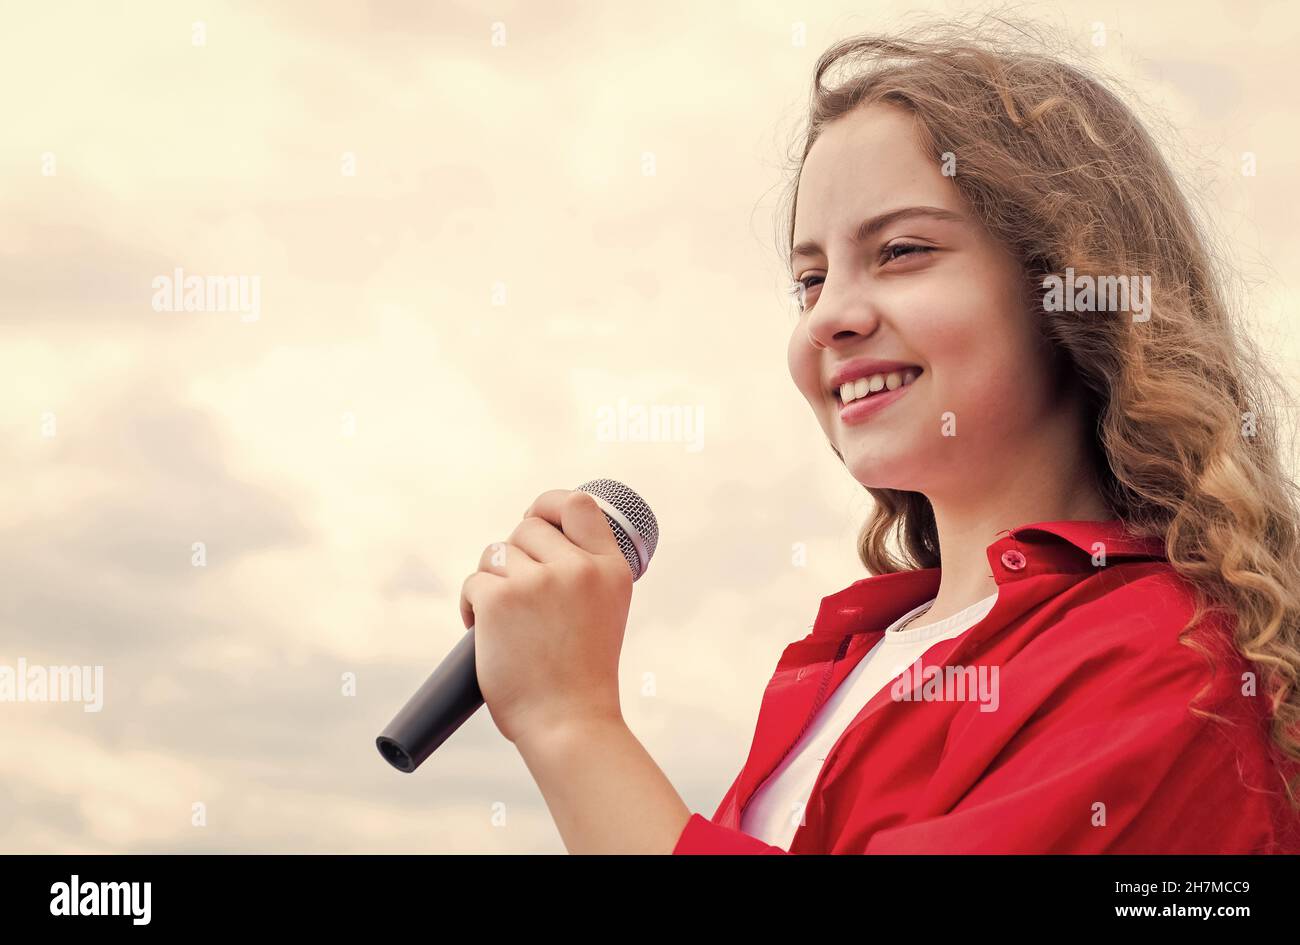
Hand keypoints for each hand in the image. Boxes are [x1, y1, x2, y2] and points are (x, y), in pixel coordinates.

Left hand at [459, 489, 632, 745]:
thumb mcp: (605, 612)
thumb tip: (538, 536)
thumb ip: (584, 574)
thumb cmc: (582, 677)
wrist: (569, 724)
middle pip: (527, 529)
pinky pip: (474, 582)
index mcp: (611, 569)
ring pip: (496, 554)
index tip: (533, 516)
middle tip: (516, 596)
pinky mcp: (499, 601)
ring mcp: (538, 582)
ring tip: (500, 618)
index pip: (578, 504)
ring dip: (491, 580)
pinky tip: (480, 630)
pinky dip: (470, 605)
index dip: (549, 504)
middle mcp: (578, 569)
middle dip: (514, 556)